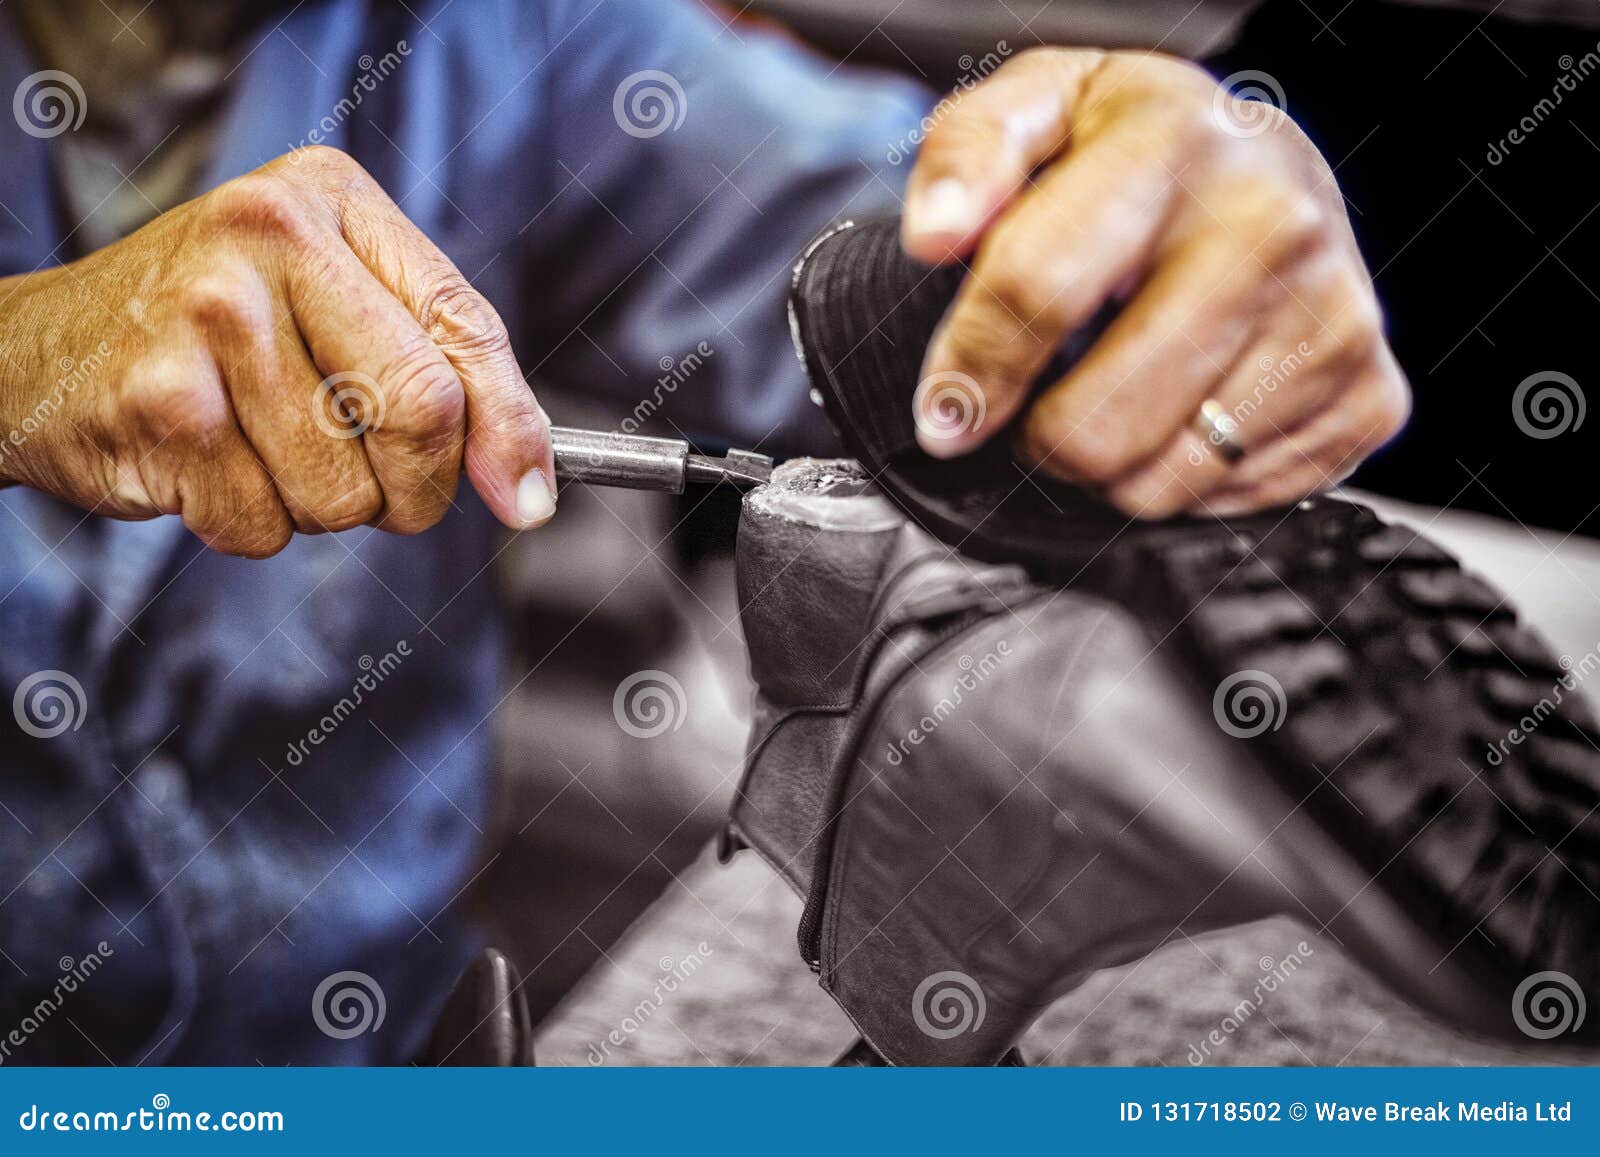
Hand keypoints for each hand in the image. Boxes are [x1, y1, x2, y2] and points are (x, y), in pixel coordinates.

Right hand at [0, 146, 554, 556]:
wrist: (41, 351)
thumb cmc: (215, 329)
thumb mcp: (339, 305)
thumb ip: (449, 373)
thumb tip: (528, 491)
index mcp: (332, 201)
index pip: (465, 329)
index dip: (510, 429)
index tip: (524, 499)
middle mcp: (269, 236)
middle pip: (423, 411)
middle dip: (418, 485)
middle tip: (382, 484)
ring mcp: (208, 316)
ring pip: (345, 490)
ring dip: (323, 506)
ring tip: (266, 448)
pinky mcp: (159, 404)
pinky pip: (265, 524)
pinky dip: (252, 524)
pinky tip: (210, 465)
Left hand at [902, 49, 1408, 517]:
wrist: (1262, 165)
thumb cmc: (1134, 149)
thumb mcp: (1037, 111)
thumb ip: (967, 157)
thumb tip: (936, 233)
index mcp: (1177, 144)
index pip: (1038, 289)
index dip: (969, 370)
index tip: (944, 412)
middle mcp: (1276, 226)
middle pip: (1096, 424)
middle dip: (1040, 434)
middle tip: (1044, 399)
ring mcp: (1335, 319)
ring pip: (1160, 483)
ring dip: (1110, 466)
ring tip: (1117, 394)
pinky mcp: (1370, 396)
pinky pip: (1232, 503)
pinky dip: (1187, 481)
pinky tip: (1184, 409)